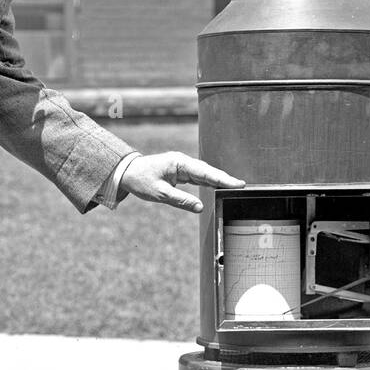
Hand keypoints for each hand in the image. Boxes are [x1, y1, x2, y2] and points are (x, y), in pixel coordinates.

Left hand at [117, 152, 245, 212]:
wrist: (127, 172)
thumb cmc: (141, 181)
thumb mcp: (160, 193)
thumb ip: (181, 200)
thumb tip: (200, 208)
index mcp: (179, 163)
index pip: (205, 172)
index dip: (222, 179)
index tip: (237, 183)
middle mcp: (183, 162)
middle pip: (208, 171)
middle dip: (224, 178)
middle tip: (242, 186)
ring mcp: (182, 166)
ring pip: (204, 174)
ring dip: (218, 180)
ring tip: (234, 187)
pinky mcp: (180, 172)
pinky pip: (198, 177)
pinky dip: (208, 181)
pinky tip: (218, 186)